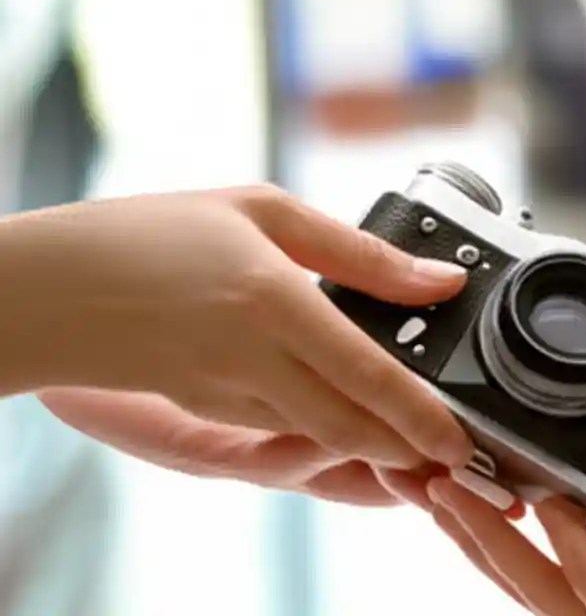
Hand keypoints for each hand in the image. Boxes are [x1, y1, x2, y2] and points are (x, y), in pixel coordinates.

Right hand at [0, 186, 474, 482]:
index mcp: (274, 302)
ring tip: (419, 433)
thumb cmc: (154, 234)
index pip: (369, 375)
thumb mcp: (261, 211)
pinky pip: (281, 429)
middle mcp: (253, 359)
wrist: (47, 287)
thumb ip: (357, 251)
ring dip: (373, 445)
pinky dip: (325, 430)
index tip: (463, 437)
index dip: (423, 415)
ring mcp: (226, 395)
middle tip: (456, 449)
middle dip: (410, 449)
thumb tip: (437, 278)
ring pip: (320, 437)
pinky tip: (351, 412)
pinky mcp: (208, 412)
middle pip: (352, 428)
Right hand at [426, 478, 585, 615]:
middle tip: (419, 475)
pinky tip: (543, 499)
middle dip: (469, 533)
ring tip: (445, 482)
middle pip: (531, 585)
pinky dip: (566, 543)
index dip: (505, 527)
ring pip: (544, 598)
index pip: (561, 568)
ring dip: (488, 541)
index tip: (470, 473)